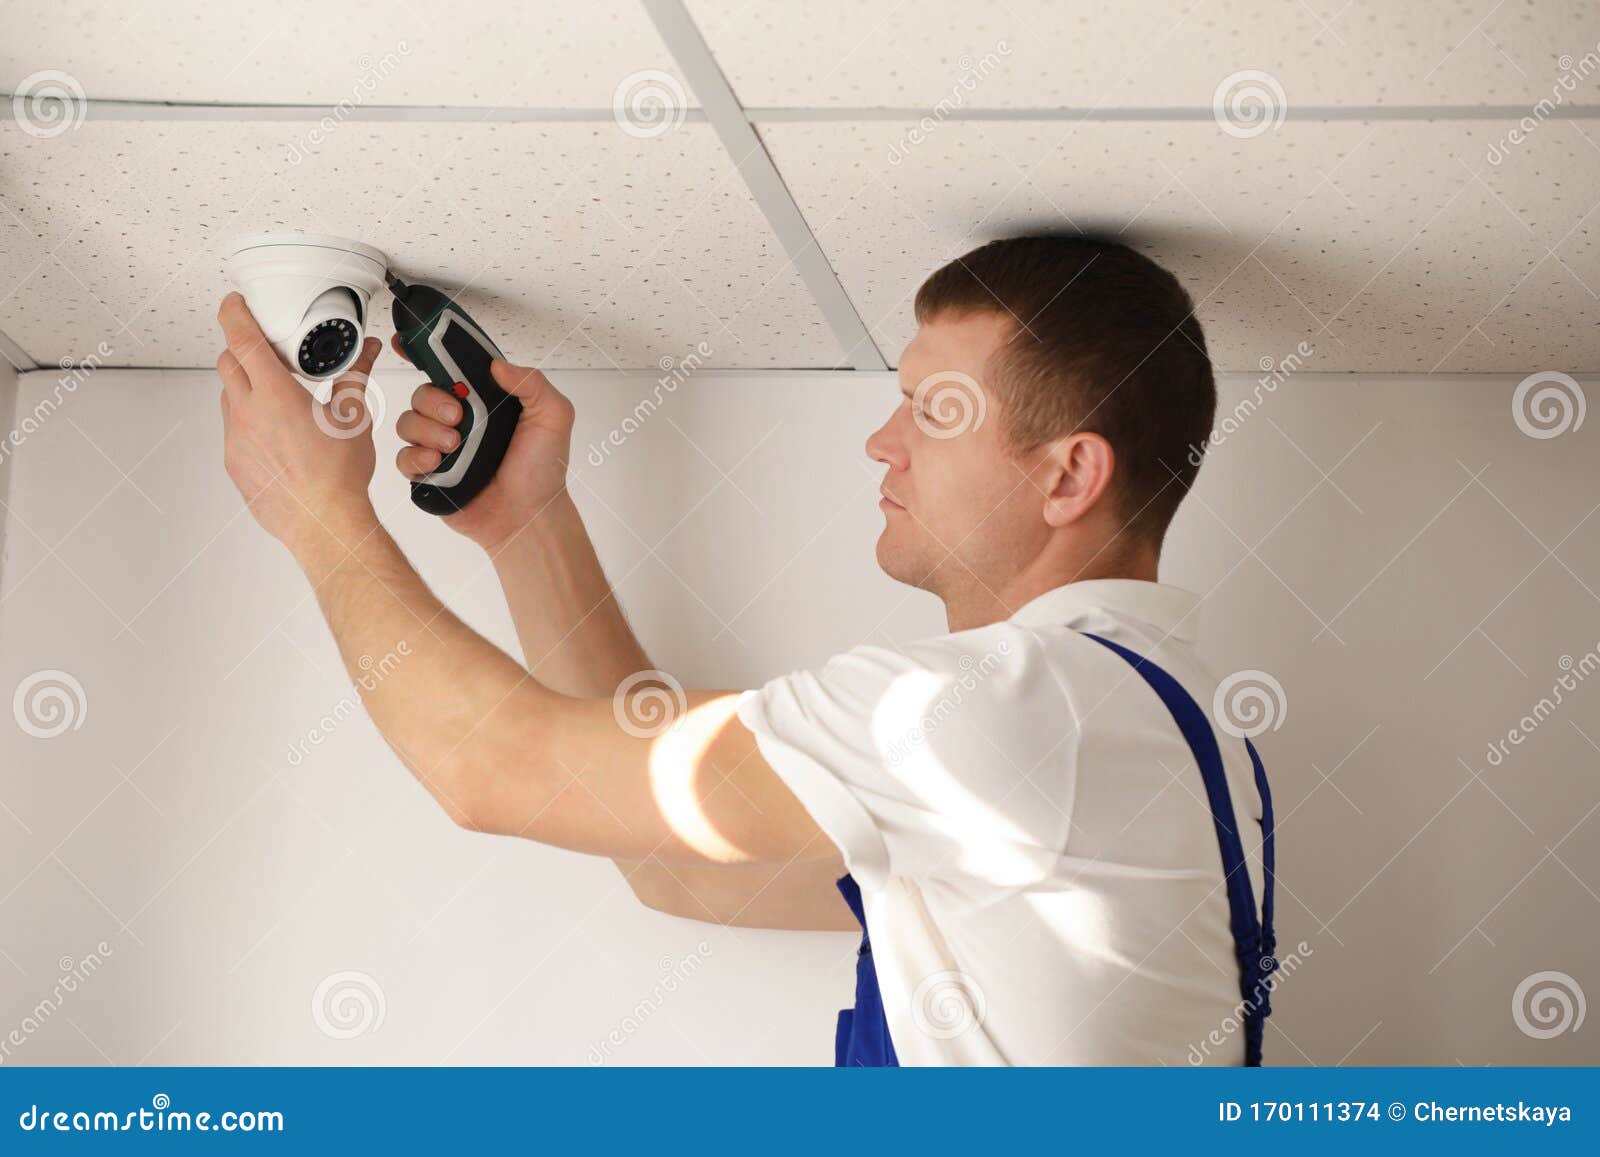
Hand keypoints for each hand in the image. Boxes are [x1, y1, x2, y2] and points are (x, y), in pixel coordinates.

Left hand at [216, 292, 382, 552]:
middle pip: (227, 363)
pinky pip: (233, 430)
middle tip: (264, 351)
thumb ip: (355, 376)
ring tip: (276, 398)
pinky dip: (248, 422)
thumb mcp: (353, 416)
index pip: (242, 338)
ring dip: (245, 387)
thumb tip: (365, 351)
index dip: (233, 313)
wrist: (323, 522)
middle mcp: (247, 413)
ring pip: (229, 397)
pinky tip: (276, 436)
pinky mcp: (234, 462)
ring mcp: (235, 439)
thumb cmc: (337, 476)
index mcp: (275, 394)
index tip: (233, 303)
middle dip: (241, 350)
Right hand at [391, 336, 574, 549]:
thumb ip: (532, 383)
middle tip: (458, 416)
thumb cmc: (542, 471)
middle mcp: (459, 420)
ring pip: (408, 422)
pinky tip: (437, 462)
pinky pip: (403, 457)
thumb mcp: (553, 417)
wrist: (530, 518)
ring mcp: (441, 446)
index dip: (428, 354)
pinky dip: (415, 456)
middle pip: (422, 392)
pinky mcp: (429, 474)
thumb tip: (498, 365)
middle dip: (433, 400)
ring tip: (455, 445)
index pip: (451, 370)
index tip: (410, 343)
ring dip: (426, 429)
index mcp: (484, 401)